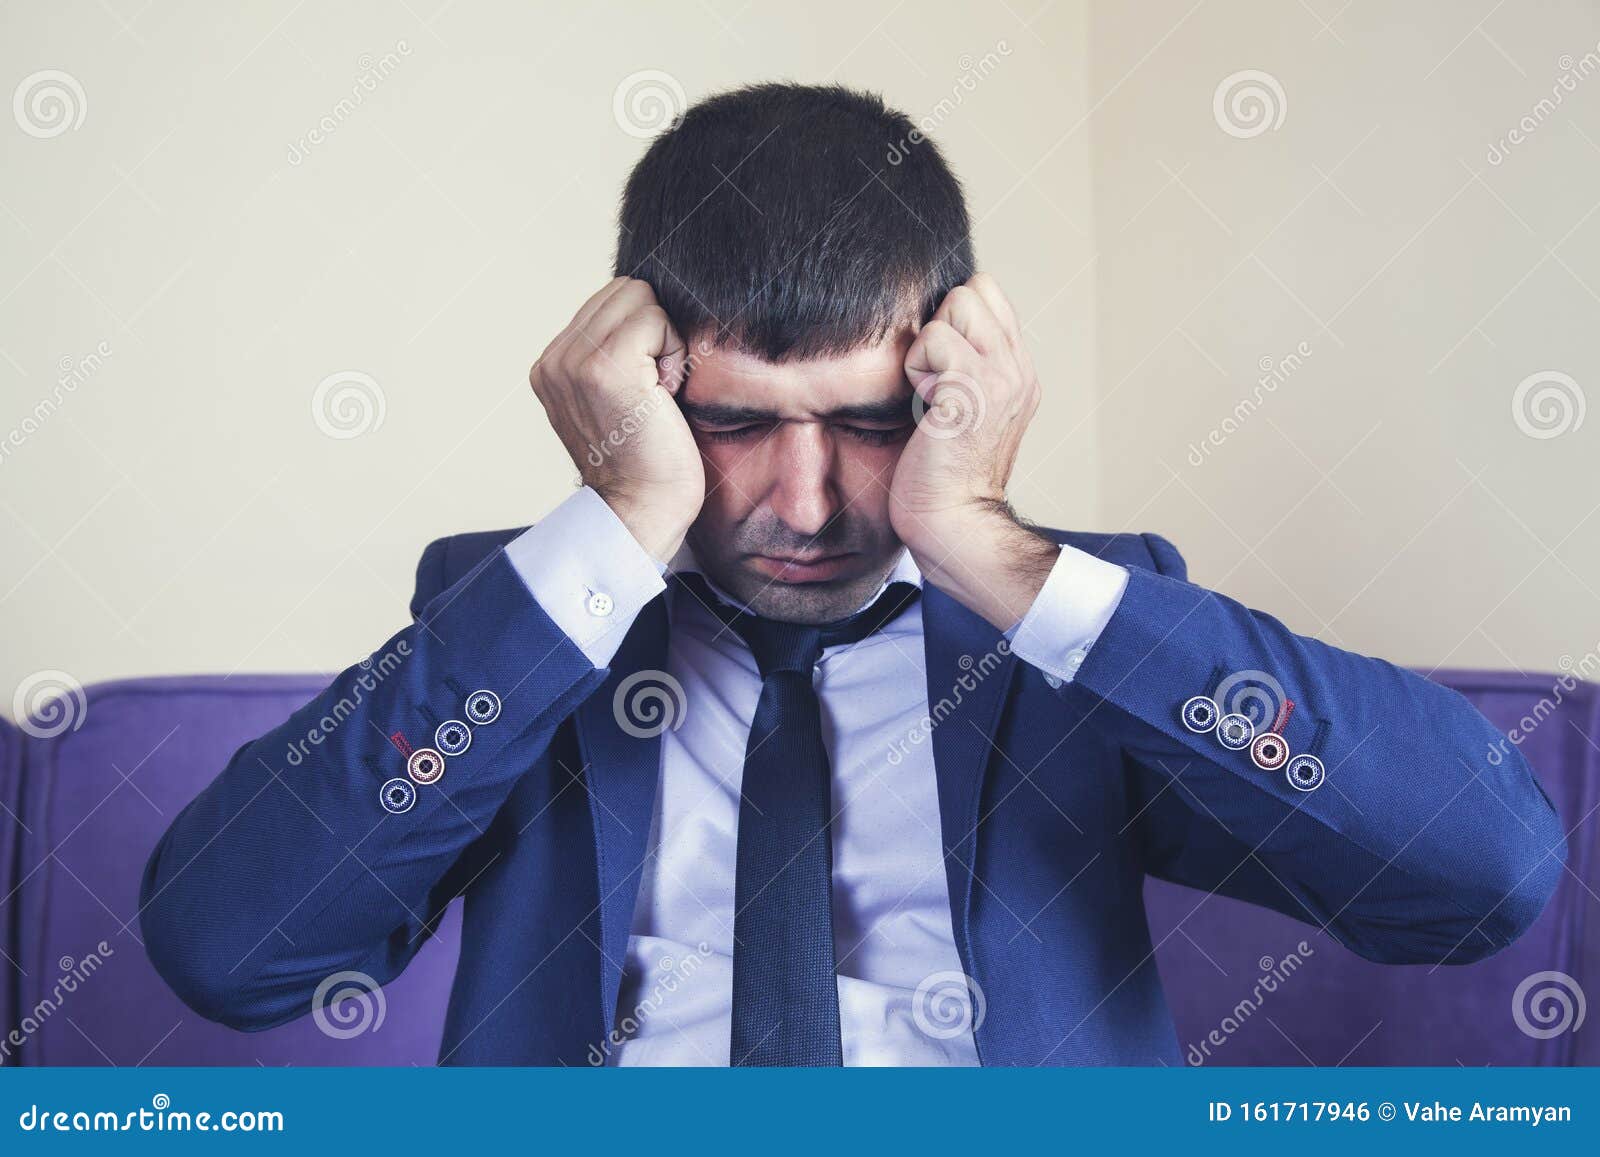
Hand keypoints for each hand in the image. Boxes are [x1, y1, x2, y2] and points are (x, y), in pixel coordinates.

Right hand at [530, 278, 704, 562]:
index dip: (643, 333)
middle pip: (624, 290)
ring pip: (638, 298)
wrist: (643, 509)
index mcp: (552, 366)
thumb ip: (612, 354)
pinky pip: (654, 318)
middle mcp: (554, 360)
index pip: (608, 301)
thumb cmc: (647, 462)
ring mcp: (574, 361)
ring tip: (656, 392)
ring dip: (663, 340)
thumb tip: (646, 304)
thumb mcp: (616, 400)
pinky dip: (673, 352)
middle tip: (655, 389)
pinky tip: (664, 395)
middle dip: (652, 330)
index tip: (645, 387)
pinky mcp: (605, 366)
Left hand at [889, 273, 1057, 627]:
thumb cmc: (941, 476)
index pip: (988, 294)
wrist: (954, 524)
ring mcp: (1000, 377)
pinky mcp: (970, 391)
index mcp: (1018, 371)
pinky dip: (916, 369)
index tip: (939, 368)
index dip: (952, 317)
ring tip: (929, 393)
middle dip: (941, 323)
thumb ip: (962, 368)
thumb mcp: (962, 410)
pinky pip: (932, 340)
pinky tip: (924, 407)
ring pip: (955, 305)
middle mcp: (1017, 368)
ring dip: (928, 347)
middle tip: (933, 379)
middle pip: (974, 290)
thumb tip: (930, 329)